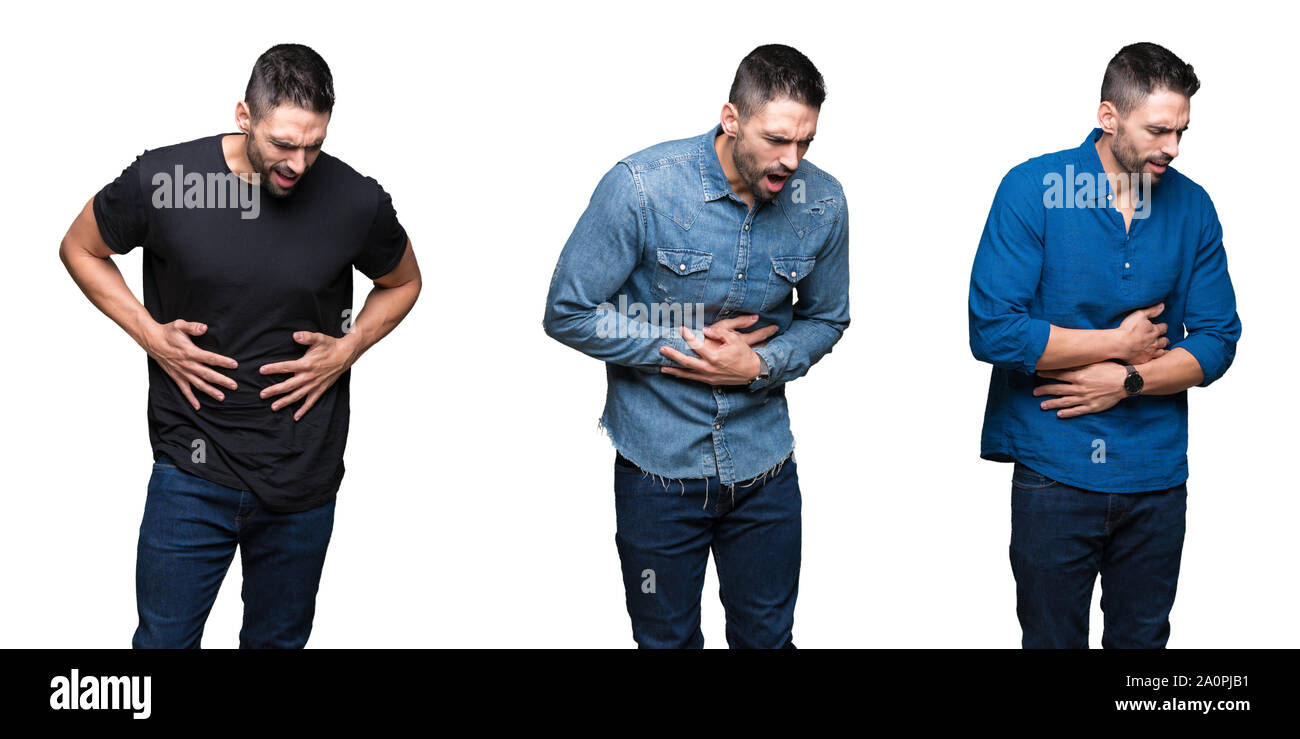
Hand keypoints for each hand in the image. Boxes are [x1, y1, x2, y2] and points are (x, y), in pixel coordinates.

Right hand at [143, 319, 237, 409]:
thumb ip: (192, 327)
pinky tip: (198, 406)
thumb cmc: (168, 332)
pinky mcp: (176, 377)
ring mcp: (181, 372)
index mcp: (190, 352)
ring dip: (210, 391)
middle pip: (207, 374)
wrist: (152, 340)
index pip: (210, 358)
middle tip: (234, 386)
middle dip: (222, 380)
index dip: (223, 361)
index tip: (235, 365)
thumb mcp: (180, 325)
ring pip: (198, 384)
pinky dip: (191, 399)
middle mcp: (187, 365)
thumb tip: (204, 327)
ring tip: (222, 397)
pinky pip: (184, 390)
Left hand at [259, 331, 359, 420]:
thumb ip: (306, 337)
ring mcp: (314, 385)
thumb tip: (295, 335)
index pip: (286, 367)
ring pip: (297, 395)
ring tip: (274, 407)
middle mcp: (309, 376)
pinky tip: (296, 417)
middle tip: (262, 394)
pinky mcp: (320, 390)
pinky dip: (303, 410)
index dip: (273, 368)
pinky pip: (311, 402)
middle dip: (275, 390)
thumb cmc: (331, 346)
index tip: (262, 370)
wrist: (345, 355)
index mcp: (306, 364)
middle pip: (289, 385)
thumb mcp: (319, 338)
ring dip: (285, 402)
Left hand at [659, 314, 777, 385]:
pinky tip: (676, 374)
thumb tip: (704, 330)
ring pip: (688, 374)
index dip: (687, 336)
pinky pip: (694, 379)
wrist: (753, 372)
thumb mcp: (734, 339)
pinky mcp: (711, 382)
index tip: (681, 328)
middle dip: (673, 356)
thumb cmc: (744, 354)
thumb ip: (719, 333)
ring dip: (674, 370)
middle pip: (687, 362)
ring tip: (662, 367)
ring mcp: (709, 377)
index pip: (697, 345)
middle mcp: (710, 369)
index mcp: (715, 357)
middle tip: (662, 349)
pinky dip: (683, 376)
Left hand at [1033, 362, 1127, 418]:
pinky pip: (1077, 411)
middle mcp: (1080, 387)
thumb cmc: (1111, 369)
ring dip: (1052, 404)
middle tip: (1034, 392)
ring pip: (1065, 401)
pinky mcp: (1092, 407)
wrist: (1126, 381)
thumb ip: (1081, 363)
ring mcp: (1085, 398)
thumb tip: (1069, 359)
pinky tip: (1059, 415)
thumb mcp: (1094, 363)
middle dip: (1045, 390)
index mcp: (1079, 375)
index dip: (1047, 373)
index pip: (1059, 374)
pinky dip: (1068, 413)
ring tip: (1042, 406)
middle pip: (1058, 389)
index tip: (1037, 373)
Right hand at [1115, 302, 1168, 363]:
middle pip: (1164, 341)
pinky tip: (1152, 358)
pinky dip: (1154, 359)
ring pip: (1162, 352)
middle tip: (1163, 339)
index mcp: (1155, 331)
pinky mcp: (1143, 360)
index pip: (1163, 328)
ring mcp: (1150, 352)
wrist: (1119, 344)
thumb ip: (1152, 310)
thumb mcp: (1139, 315)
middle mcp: (1155, 342)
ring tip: (1162, 350)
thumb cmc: (1128, 330)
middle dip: (1164, 339)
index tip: (1162, 327)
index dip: (1163, 327)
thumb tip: (1162, 305)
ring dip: (1162, 350)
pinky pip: (1152, 361)